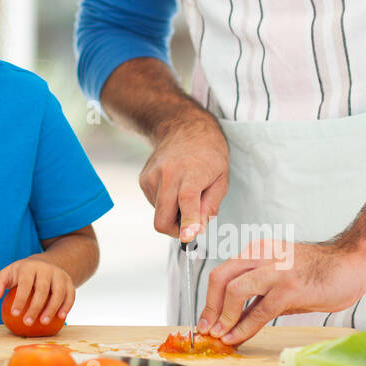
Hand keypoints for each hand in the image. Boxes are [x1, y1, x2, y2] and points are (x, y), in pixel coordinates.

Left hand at [0, 258, 74, 327]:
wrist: (45, 263)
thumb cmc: (22, 273)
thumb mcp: (8, 273)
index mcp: (29, 267)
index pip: (25, 284)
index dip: (20, 299)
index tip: (14, 314)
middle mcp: (46, 269)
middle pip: (42, 289)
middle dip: (35, 307)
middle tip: (27, 322)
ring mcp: (59, 275)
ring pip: (58, 292)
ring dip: (52, 309)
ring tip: (43, 322)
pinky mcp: (69, 281)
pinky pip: (70, 294)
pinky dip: (67, 306)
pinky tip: (61, 317)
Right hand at [140, 104, 228, 242]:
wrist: (183, 127)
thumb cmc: (208, 154)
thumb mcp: (222, 179)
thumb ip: (210, 206)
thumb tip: (197, 231)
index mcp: (191, 174)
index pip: (187, 202)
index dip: (187, 223)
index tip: (187, 238)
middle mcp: (167, 175)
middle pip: (162, 219)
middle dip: (176, 230)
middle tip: (191, 223)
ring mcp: (151, 177)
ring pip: (159, 214)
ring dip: (172, 213)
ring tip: (185, 192)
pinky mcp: (143, 180)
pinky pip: (154, 204)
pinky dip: (166, 203)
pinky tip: (174, 187)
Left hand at [197, 241, 365, 345]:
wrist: (352, 263)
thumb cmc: (320, 271)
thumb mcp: (281, 279)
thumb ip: (259, 296)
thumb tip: (236, 320)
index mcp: (256, 251)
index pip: (222, 274)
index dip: (210, 300)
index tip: (206, 319)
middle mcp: (261, 255)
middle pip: (219, 278)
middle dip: (209, 307)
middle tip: (207, 328)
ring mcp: (274, 270)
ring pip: (233, 291)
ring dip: (223, 317)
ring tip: (220, 336)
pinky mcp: (288, 287)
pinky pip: (258, 310)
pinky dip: (244, 326)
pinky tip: (238, 337)